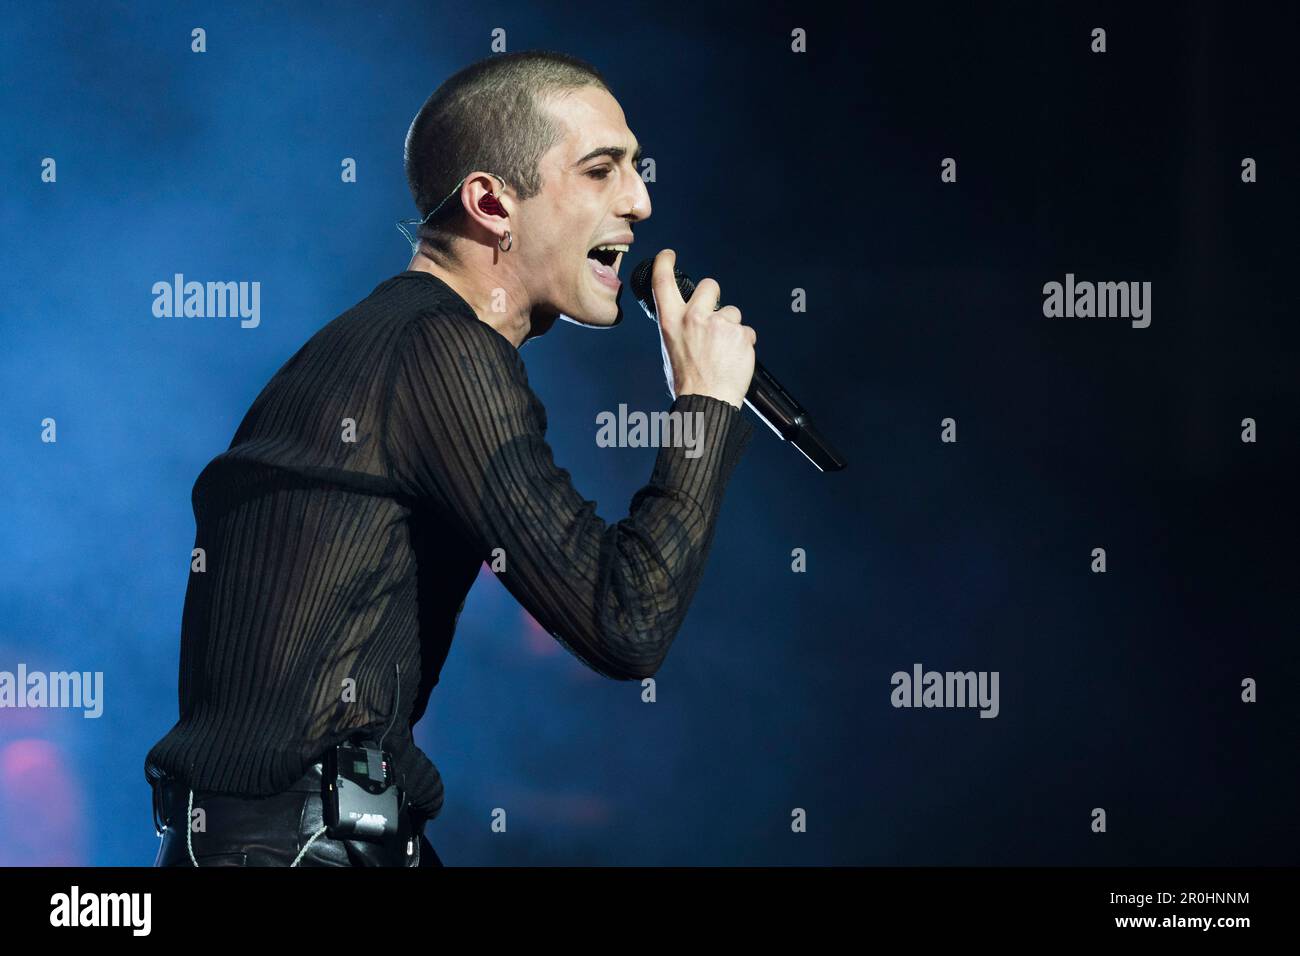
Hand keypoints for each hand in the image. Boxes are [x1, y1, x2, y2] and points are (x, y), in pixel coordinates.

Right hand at [651, 249, 755, 409]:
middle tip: (714, 317)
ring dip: (731, 327)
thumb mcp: (670, 350)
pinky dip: (743, 344)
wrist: (708, 402)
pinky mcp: (741, 333)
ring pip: (732, 312)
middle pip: (710, 285)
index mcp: (671, 322)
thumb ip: (680, 329)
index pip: (663, 282)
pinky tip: (734, 359)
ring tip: (724, 352)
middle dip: (714, 296)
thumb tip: (689, 321)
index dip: (664, 263)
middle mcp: (694, 318)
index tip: (668, 255)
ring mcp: (719, 324)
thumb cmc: (688, 383)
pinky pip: (746, 332)